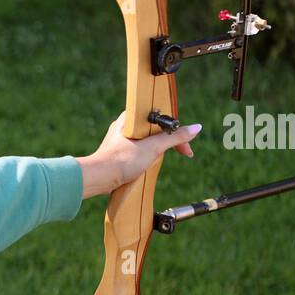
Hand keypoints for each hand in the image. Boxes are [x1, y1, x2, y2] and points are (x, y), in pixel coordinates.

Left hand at [79, 114, 200, 198]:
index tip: (185, 145)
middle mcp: (124, 125)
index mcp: (131, 117)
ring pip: (146, 141)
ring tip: (152, 162)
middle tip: (179, 153)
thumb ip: (175, 137)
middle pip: (155, 129)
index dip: (176, 131)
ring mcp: (119, 139)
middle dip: (167, 142)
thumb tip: (196, 128)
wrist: (98, 177)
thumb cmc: (121, 160)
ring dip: (156, 151)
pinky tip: (142, 167)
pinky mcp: (117, 152)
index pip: (161, 118)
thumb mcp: (153, 147)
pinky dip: (145, 158)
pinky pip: (137, 150)